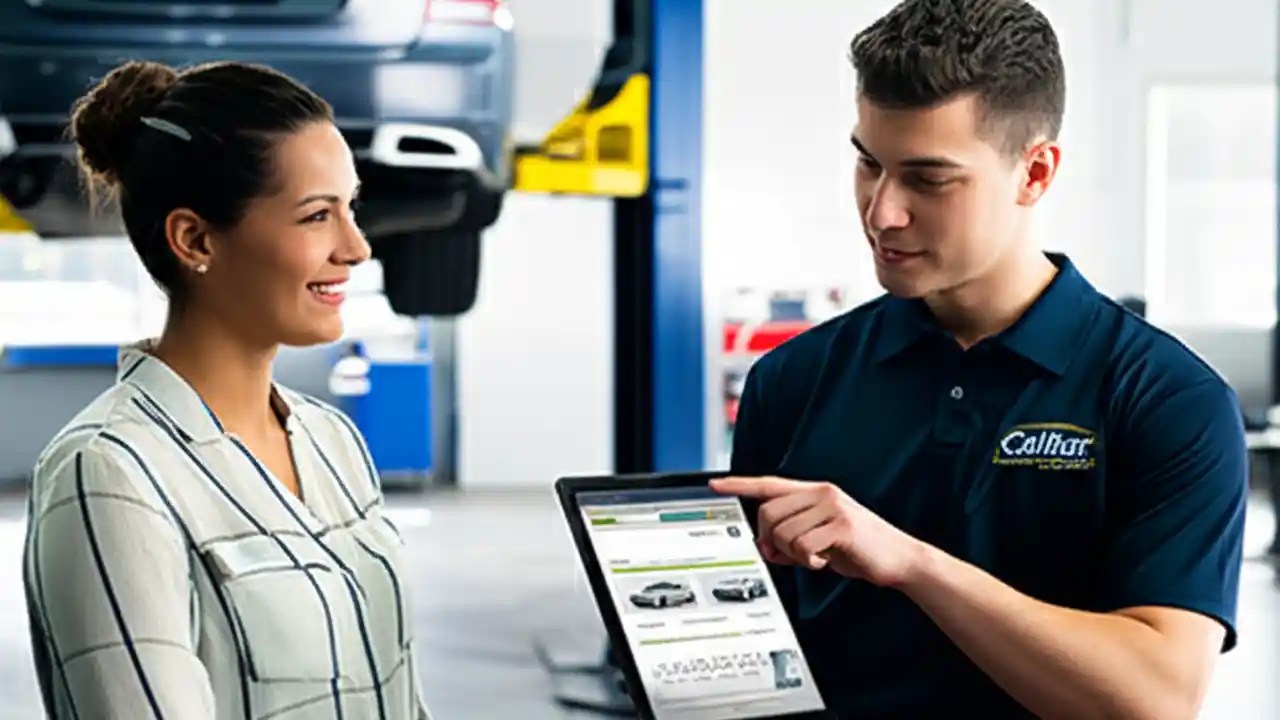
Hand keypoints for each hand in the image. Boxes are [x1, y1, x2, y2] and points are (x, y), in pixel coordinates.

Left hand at [710, 476, 927, 587]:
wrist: (898, 559)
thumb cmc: (858, 549)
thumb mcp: (818, 542)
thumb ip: (789, 539)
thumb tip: (762, 547)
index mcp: (814, 492)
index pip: (768, 485)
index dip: (739, 485)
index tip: (715, 484)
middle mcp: (821, 493)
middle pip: (768, 514)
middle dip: (770, 541)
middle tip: (787, 555)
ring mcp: (832, 507)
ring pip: (783, 534)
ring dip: (794, 556)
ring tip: (817, 557)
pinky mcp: (842, 526)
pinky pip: (803, 547)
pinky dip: (810, 562)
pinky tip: (827, 561)